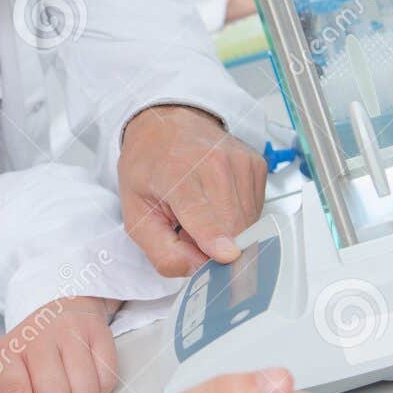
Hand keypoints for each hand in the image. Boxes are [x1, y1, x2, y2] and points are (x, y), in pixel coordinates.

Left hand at [0, 296, 118, 392]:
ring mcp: (68, 332)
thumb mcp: (13, 375)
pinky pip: (106, 382)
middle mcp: (36, 338)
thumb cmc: (35, 352)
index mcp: (8, 352)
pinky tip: (88, 375)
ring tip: (71, 387)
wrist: (61, 307)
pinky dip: (99, 391)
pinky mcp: (98, 332)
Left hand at [118, 105, 266, 276]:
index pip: (208, 218)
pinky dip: (236, 216)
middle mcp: (216, 164)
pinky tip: (216, 201)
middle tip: (189, 233)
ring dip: (226, 231)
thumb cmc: (148, 165)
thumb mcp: (135, 214)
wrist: (166, 123)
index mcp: (179, 172)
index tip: (226, 258)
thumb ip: (162, 250)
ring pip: (248, 224)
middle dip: (214, 246)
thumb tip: (197, 269)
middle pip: (233, 229)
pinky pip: (255, 210)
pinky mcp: (257, 166)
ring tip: (200, 212)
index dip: (217, 245)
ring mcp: (241, 163)